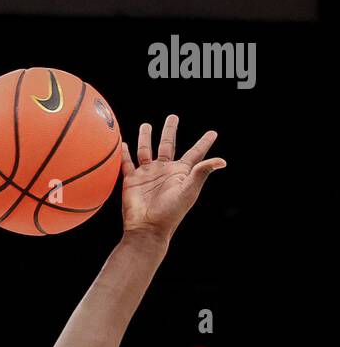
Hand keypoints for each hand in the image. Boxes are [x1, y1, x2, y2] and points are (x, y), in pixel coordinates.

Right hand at [121, 116, 225, 244]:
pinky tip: (123, 144)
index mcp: (180, 172)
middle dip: (169, 130)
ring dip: (145, 137)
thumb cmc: (170, 212)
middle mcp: (164, 171)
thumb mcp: (188, 190)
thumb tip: (222, 161)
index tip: (213, 133)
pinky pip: (127, 163)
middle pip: (168, 145)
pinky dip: (125, 153)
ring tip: (146, 125)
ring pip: (146, 150)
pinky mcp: (132, 180)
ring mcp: (147, 175)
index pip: (194, 153)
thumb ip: (202, 172)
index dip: (204, 143)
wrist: (147, 228)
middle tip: (172, 117)